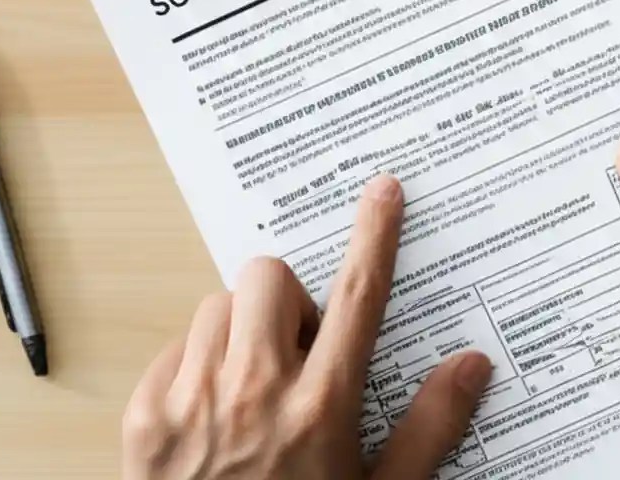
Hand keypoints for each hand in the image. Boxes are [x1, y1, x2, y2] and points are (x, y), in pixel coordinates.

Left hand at [122, 175, 493, 479]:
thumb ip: (430, 427)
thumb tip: (472, 364)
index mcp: (321, 407)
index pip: (357, 296)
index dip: (374, 235)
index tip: (383, 192)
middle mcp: (255, 391)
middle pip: (268, 277)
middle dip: (286, 300)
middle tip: (297, 348)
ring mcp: (193, 399)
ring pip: (218, 307)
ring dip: (241, 331)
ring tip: (254, 386)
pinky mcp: (146, 415)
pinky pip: (174, 349)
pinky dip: (196, 366)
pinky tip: (213, 412)